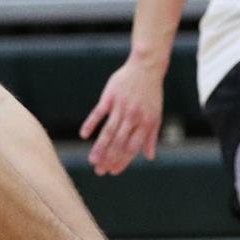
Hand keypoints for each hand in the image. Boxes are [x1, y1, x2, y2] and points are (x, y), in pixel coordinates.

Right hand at [81, 58, 166, 175]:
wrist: (146, 67)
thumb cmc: (151, 94)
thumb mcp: (156, 115)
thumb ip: (151, 137)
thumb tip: (149, 157)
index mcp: (145, 122)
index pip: (132, 147)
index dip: (123, 161)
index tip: (113, 172)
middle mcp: (133, 116)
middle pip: (119, 142)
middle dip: (109, 159)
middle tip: (99, 171)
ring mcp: (121, 106)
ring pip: (108, 131)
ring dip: (100, 147)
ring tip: (92, 161)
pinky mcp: (110, 96)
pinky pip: (98, 113)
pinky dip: (90, 123)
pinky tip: (83, 135)